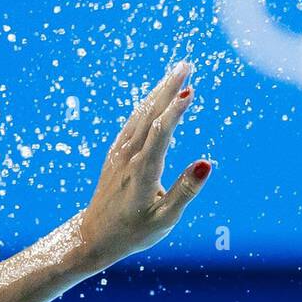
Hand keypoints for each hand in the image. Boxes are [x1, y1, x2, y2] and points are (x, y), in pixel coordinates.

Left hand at [79, 61, 211, 265]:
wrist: (95, 236)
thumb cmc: (134, 232)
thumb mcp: (165, 219)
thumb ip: (186, 190)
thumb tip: (206, 163)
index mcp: (143, 171)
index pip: (162, 132)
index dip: (176, 110)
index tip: (190, 90)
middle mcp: (129, 156)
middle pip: (150, 114)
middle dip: (168, 87)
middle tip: (186, 65)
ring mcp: (120, 152)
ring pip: (141, 114)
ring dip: (159, 91)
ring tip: (177, 72)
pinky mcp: (116, 153)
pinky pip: (133, 122)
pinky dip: (147, 105)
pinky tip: (156, 97)